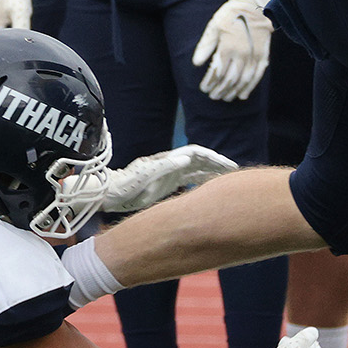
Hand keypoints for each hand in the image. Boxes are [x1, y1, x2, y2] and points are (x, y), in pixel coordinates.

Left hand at [98, 144, 237, 212]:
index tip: (228, 165)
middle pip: (199, 160)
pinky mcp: (167, 184)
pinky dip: (202, 182)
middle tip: (234, 171)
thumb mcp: (145, 175)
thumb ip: (165, 166)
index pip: (196, 154)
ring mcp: (170, 174)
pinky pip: (189, 181)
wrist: (113, 194)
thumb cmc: (127, 184)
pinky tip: (210, 188)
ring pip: (196, 170)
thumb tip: (187, 157)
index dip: (212, 158)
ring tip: (228, 178)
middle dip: (217, 164)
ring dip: (211, 172)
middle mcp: (171, 164)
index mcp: (168, 160)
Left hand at [191, 0, 273, 100]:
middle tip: (212, 96)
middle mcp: (241, 55)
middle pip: (229, 80)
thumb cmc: (230, 15)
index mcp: (227, 48)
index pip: (217, 72)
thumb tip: (196, 63)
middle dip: (220, 90)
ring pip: (243, 81)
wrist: (254, 6)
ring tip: (225, 98)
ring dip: (233, 92)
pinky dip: (249, 88)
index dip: (209, 83)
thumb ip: (205, 46)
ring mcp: (253, 57)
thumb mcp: (214, 26)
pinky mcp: (263, 56)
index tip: (203, 88)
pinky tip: (242, 95)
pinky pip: (257, 76)